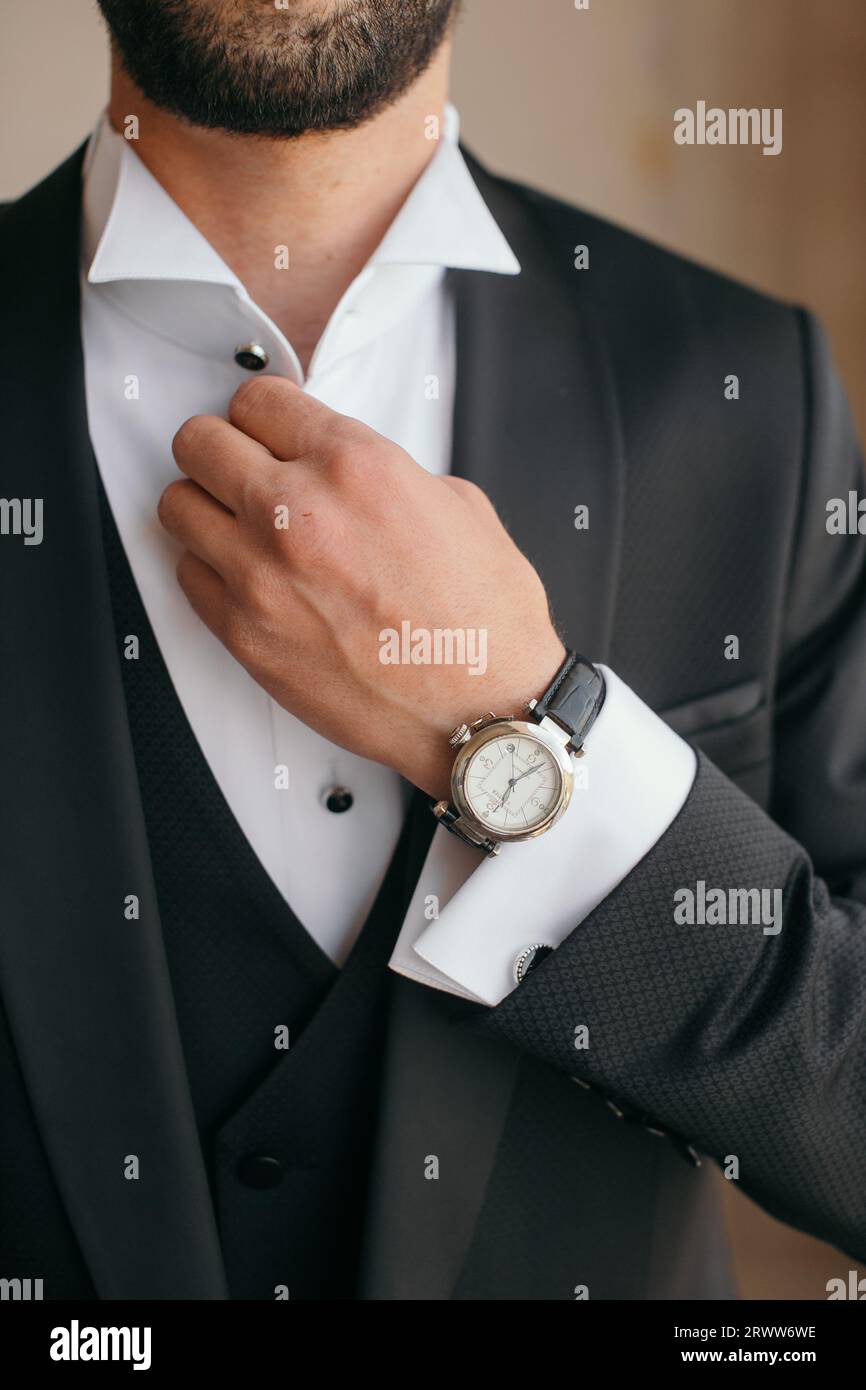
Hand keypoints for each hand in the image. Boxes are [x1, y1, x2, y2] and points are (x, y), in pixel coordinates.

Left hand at [157, 377, 565, 798]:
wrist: (481, 711)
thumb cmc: (483, 621)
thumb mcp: (457, 506)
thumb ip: (387, 472)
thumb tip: (349, 471)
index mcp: (354, 465)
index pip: (258, 400)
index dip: (263, 414)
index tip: (268, 431)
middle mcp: (295, 512)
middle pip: (199, 443)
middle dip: (221, 449)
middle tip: (243, 470)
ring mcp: (259, 575)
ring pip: (177, 507)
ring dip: (206, 508)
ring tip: (239, 526)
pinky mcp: (243, 634)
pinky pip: (188, 576)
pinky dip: (210, 570)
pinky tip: (249, 579)